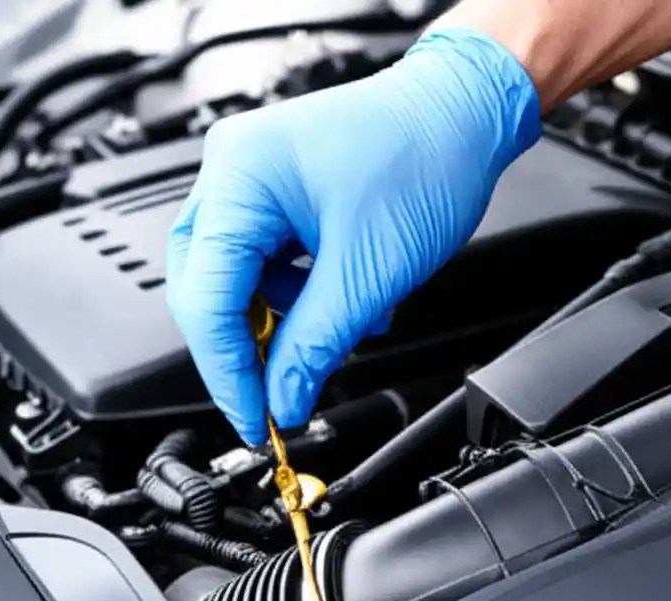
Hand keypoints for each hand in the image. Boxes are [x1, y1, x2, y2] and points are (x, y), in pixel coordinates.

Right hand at [166, 27, 539, 443]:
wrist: (465, 111)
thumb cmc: (427, 157)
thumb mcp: (369, 274)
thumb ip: (314, 346)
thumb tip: (281, 399)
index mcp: (241, 179)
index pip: (205, 299)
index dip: (227, 372)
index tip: (253, 419)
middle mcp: (231, 168)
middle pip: (205, 287)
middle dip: (245, 348)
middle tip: (277, 395)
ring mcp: (249, 174)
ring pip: (234, 277)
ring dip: (279, 320)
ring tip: (335, 333)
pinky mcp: (273, 185)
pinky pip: (262, 256)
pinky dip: (296, 292)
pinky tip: (339, 301)